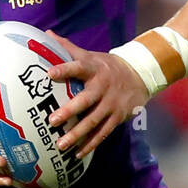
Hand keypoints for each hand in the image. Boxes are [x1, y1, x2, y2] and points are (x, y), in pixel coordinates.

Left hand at [45, 31, 148, 157]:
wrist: (141, 75)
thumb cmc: (107, 66)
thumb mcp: (91, 55)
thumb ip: (68, 48)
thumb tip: (47, 35)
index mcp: (94, 68)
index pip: (79, 67)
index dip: (65, 69)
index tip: (50, 74)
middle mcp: (103, 86)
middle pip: (86, 100)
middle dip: (69, 111)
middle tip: (52, 121)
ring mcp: (112, 103)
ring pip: (94, 121)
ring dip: (77, 134)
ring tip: (61, 144)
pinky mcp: (118, 117)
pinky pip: (103, 133)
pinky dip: (91, 144)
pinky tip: (77, 153)